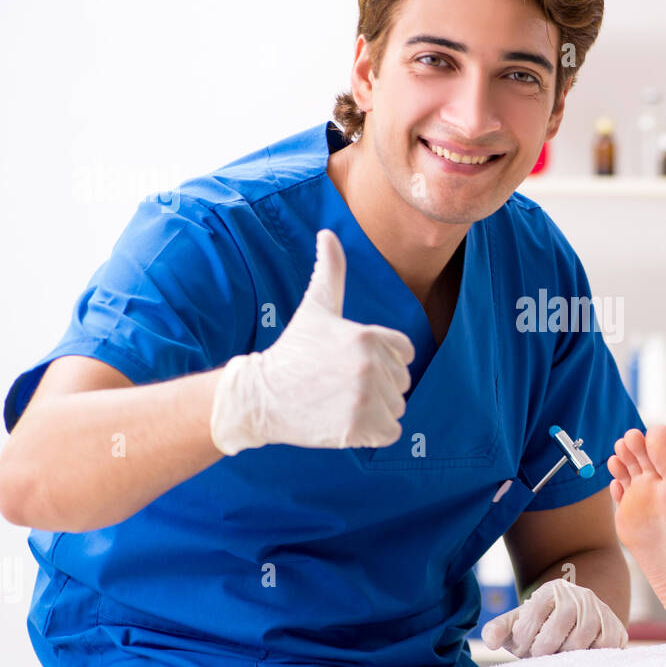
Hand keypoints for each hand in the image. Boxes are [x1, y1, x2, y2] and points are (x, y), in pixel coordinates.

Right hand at [210, 228, 415, 454]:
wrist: (260, 396)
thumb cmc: (292, 351)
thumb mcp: (315, 308)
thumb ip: (330, 271)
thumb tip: (328, 233)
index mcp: (368, 336)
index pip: (405, 353)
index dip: (383, 359)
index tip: (351, 363)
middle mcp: (371, 365)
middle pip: (402, 382)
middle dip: (378, 386)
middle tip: (339, 384)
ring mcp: (365, 397)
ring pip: (397, 409)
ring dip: (375, 411)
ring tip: (340, 402)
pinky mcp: (358, 427)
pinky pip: (391, 433)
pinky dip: (373, 433)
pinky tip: (345, 422)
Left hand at [481, 578, 628, 657]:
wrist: (575, 623)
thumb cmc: (541, 627)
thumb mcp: (519, 623)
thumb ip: (499, 629)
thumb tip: (491, 641)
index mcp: (552, 590)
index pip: (536, 610)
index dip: (525, 635)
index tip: (521, 647)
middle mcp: (579, 595)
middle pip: (561, 622)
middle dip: (544, 646)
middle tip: (538, 657)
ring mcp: (600, 610)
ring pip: (583, 637)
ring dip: (565, 654)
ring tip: (556, 659)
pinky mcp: (616, 628)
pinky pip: (605, 646)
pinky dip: (589, 657)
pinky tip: (577, 661)